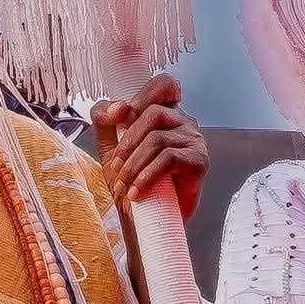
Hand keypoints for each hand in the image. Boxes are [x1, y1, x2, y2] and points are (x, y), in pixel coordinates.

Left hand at [90, 74, 208, 220]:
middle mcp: (183, 121)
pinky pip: (168, 159)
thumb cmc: (129, 179)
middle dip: (127, 143)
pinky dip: (146, 176)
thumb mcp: (108, 145)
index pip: (163, 84)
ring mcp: (194, 140)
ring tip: (124, 185)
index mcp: (165, 113)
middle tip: (116, 169)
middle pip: (153, 112)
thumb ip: (105, 118)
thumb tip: (119, 107)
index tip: (123, 117)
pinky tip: (137, 192)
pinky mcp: (199, 161)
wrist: (144, 219)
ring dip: (133, 165)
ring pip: (157, 139)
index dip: (143, 94)